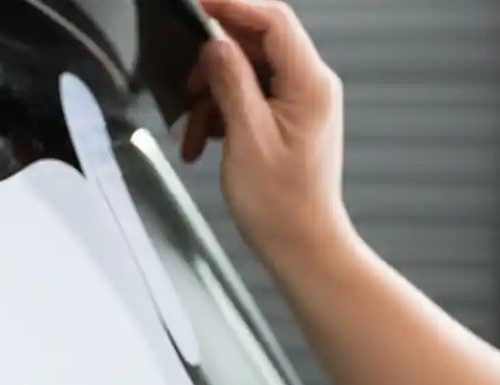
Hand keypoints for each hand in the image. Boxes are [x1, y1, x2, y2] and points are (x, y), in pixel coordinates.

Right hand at [183, 0, 353, 262]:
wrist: (301, 245)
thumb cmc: (282, 204)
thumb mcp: (246, 136)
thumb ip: (231, 82)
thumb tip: (215, 45)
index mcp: (309, 83)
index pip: (273, 20)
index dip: (233, 5)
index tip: (199, 3)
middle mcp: (310, 86)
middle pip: (255, 45)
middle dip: (214, 65)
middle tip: (188, 89)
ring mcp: (299, 102)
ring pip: (245, 74)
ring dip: (213, 98)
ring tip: (196, 134)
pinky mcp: (287, 119)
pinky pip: (248, 98)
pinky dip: (222, 114)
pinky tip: (207, 142)